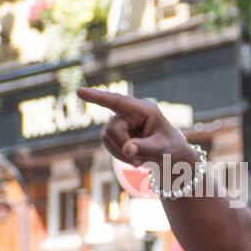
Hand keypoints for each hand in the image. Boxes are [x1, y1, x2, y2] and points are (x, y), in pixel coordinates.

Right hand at [76, 87, 192, 170]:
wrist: (172, 156)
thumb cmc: (172, 149)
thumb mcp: (163, 150)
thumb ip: (146, 148)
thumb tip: (127, 149)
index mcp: (145, 110)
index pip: (118, 102)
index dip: (98, 97)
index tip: (79, 92)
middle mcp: (129, 112)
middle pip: (112, 130)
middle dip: (124, 147)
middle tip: (142, 159)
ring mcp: (120, 120)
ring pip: (107, 138)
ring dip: (122, 153)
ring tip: (140, 158)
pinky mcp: (114, 130)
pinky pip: (107, 144)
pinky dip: (119, 155)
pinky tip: (133, 157)